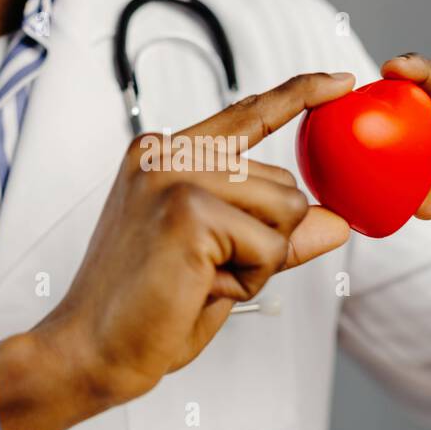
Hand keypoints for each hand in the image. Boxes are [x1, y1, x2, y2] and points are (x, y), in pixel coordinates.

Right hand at [0, 73, 354, 429]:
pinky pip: (271, 247)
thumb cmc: (146, 311)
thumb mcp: (222, 264)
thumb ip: (275, 235)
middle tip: (201, 273)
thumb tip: (338, 222)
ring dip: (259, 262)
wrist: (88, 350)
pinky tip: (197, 288)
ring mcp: (176, 176)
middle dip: (266, 241)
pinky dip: (248, 280)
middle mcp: (167, 154)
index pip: (246, 114)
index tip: (342, 79)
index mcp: (164, 155)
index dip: (300, 94)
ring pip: (287, 211)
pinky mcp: (188, 211)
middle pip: (285, 182)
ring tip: (198, 279)